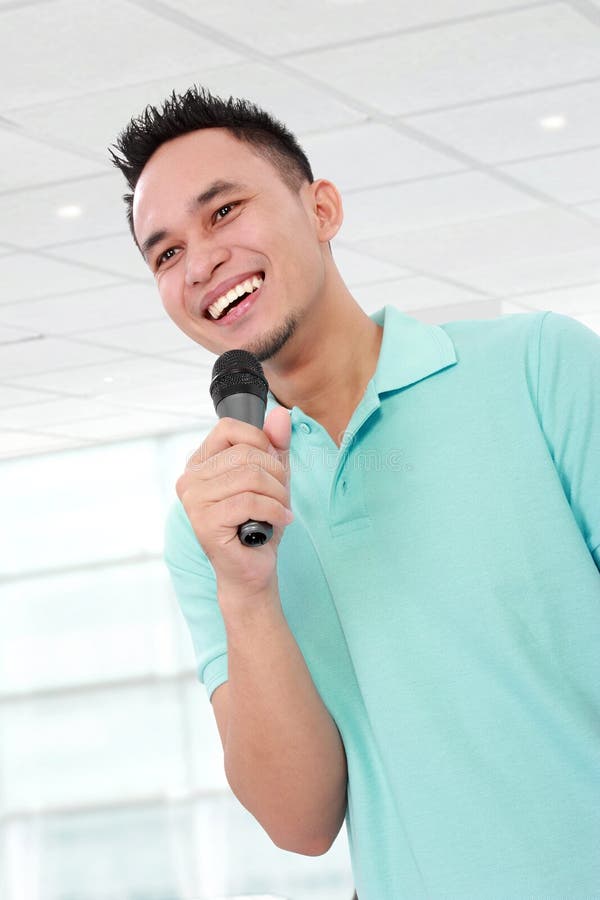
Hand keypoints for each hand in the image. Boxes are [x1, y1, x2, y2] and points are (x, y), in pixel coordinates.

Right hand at [176, 406, 291, 599]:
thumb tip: (280, 414)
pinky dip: (273, 510)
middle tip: (281, 496)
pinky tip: (279, 521)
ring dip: (277, 495)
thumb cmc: (259, 523)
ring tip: (280, 510)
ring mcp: (193, 500)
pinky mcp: (204, 521)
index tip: (272, 466)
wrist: (252, 569)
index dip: (259, 441)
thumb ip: (275, 446)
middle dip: (276, 474)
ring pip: (250, 476)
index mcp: (200, 463)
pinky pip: (249, 501)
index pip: (228, 428)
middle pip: (245, 453)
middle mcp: (189, 479)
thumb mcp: (272, 478)